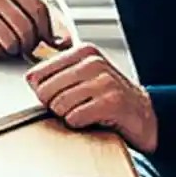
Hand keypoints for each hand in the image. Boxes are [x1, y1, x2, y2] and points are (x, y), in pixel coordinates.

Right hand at [0, 0, 70, 57]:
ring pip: (9, 41)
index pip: (38, 9)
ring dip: (11, 49)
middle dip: (28, 43)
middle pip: (24, 28)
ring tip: (6, 44)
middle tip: (22, 45)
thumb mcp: (23, 6)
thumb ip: (49, 21)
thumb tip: (65, 42)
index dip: (45, 31)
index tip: (43, 39)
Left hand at [26, 42, 157, 152]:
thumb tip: (30, 80)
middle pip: (44, 91)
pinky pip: (75, 117)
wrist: (144, 116)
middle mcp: (93, 62)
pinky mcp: (112, 102)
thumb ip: (56, 74)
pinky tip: (93, 119)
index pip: (36, 75)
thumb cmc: (108, 97)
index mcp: (82, 52)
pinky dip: (80, 124)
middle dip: (54, 105)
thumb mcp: (81, 78)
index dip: (42, 92)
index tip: (58, 95)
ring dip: (69, 116)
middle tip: (73, 106)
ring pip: (59, 105)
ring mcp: (104, 81)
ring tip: (85, 111)